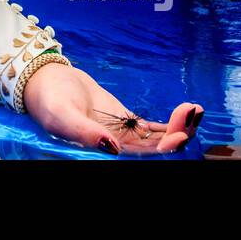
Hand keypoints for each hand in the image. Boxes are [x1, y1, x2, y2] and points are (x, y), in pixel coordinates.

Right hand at [23, 62, 203, 154]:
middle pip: (156, 149)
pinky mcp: (126, 122)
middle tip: (191, 113)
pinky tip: (187, 111)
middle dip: (178, 133)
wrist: (45, 82)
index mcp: (104, 152)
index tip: (179, 135)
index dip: (164, 150)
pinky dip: (171, 120)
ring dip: (179, 126)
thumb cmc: (48, 101)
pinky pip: (154, 127)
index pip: (141, 157)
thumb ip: (84, 132)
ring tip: (195, 109)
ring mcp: (124, 135)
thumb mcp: (62, 116)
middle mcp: (118, 149)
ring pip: (159, 138)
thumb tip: (112, 147)